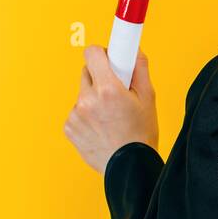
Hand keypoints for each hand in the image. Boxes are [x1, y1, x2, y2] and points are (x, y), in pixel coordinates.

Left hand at [64, 47, 158, 174]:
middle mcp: (88, 100)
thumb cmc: (140, 135)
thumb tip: (133, 50)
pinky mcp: (69, 128)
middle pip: (87, 71)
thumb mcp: (148, 98)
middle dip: (101, 77)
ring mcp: (76, 115)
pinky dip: (87, 115)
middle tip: (116, 92)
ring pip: (83, 93)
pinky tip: (101, 127)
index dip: (102, 54)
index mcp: (108, 90)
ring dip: (94, 98)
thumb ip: (139, 68)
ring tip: (111, 116)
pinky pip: (77, 111)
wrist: (129, 168)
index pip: (92, 53)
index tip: (109, 57)